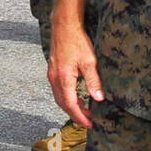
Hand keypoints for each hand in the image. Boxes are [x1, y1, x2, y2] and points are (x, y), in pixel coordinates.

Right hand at [48, 12, 102, 128]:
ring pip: (59, 98)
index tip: (89, 124)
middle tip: (89, 120)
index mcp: (63, 79)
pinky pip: (58, 90)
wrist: (64, 25)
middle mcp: (54, 79)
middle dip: (75, 114)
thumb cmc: (76, 41)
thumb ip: (93, 81)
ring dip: (71, 106)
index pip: (70, 105)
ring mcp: (52, 75)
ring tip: (85, 109)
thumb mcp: (89, 61)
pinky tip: (78, 95)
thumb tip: (98, 98)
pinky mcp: (53, 71)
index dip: (80, 117)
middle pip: (63, 104)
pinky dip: (67, 97)